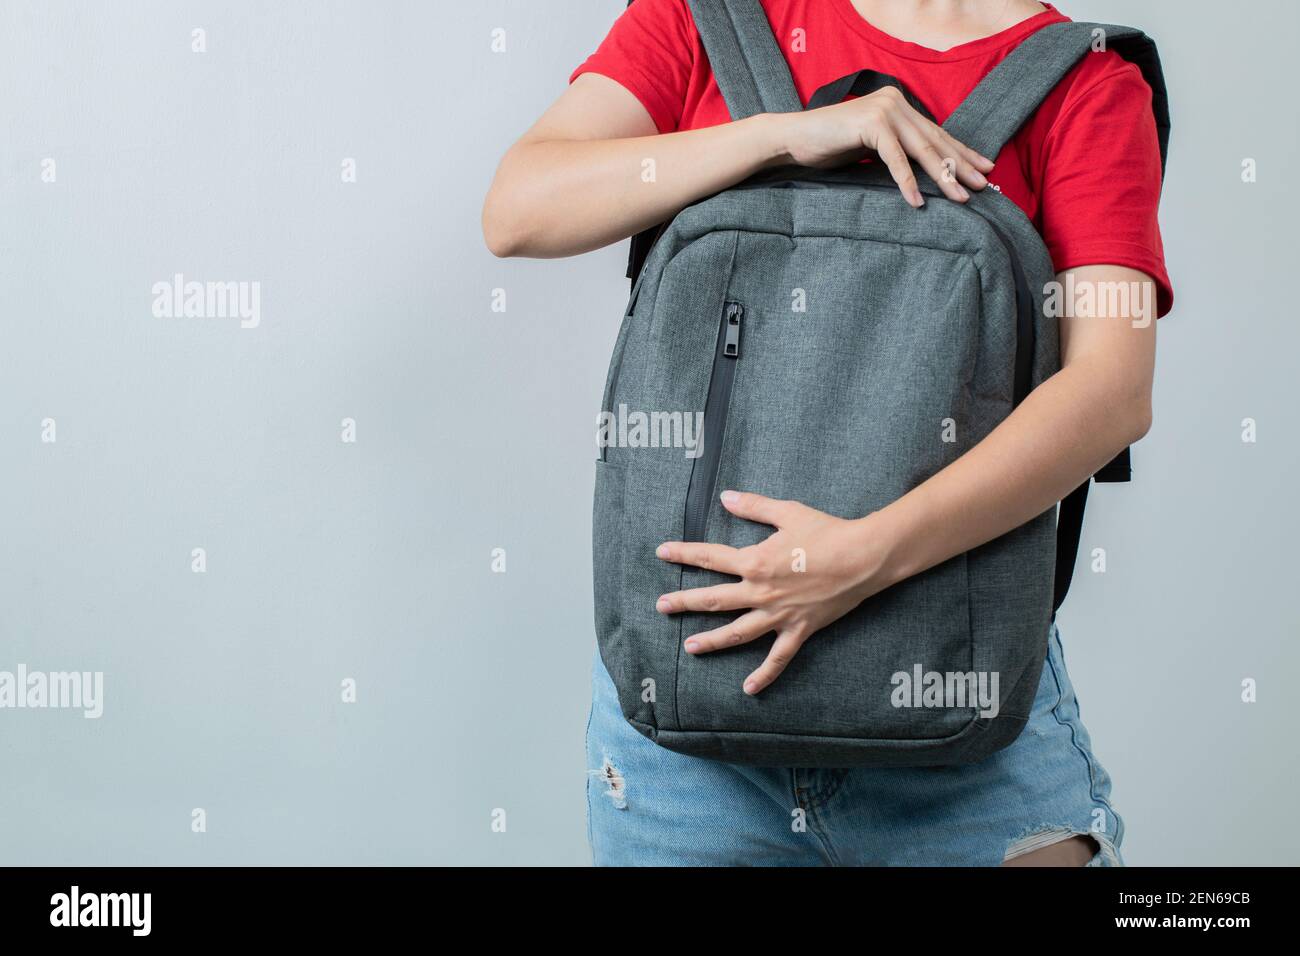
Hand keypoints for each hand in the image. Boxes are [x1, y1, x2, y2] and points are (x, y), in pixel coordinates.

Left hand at [655, 490, 896, 694]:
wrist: (862, 558)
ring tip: (689, 647)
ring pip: (737, 633)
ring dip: (711, 641)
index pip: (710, 558)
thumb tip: (726, 497)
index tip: (662, 552)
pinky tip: (748, 688)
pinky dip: (763, 675)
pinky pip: (777, 658)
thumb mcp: (787, 513)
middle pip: (714, 599)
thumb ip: (753, 506)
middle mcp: (761, 592)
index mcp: (754, 562)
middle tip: (661, 606)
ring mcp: (778, 615)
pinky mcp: (798, 630)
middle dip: (684, 603)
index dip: (684, 554)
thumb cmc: (827, 532)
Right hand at [768, 86, 993, 206]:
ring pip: (921, 150)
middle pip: (935, 141)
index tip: (983, 169)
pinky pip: (895, 158)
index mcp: (899, 104)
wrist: (794, 139)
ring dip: (943, 177)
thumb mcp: (872, 147)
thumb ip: (897, 148)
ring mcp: (884, 109)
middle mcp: (896, 101)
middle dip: (960, 166)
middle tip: (983, 187)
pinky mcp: (871, 123)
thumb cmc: (830, 146)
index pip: (936, 133)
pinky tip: (917, 202)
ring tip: (961, 197)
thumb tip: (927, 170)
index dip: (962, 152)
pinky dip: (907, 182)